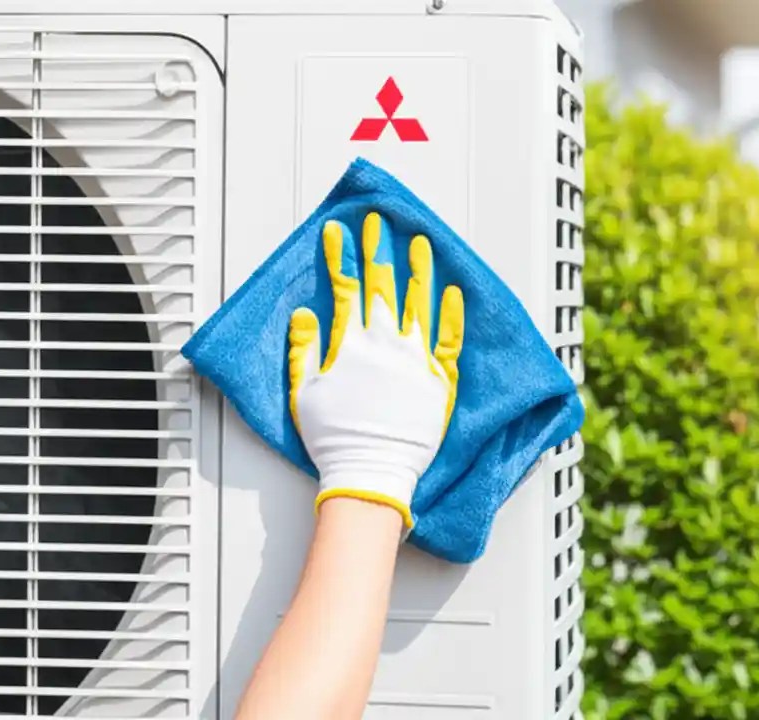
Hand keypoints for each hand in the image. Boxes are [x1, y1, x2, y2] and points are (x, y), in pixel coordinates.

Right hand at [286, 212, 463, 529]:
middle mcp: (386, 344)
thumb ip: (304, 348)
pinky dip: (452, 312)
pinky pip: (449, 337)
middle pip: (382, 285)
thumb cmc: (335, 438)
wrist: (371, 471)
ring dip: (419, 268)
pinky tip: (454, 290)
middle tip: (379, 221)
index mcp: (352, 344)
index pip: (346, 287)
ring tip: (421, 241)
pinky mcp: (440, 378)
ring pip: (420, 301)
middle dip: (379, 249)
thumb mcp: (304, 392)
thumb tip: (304, 314)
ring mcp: (416, 358)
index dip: (341, 255)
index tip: (338, 230)